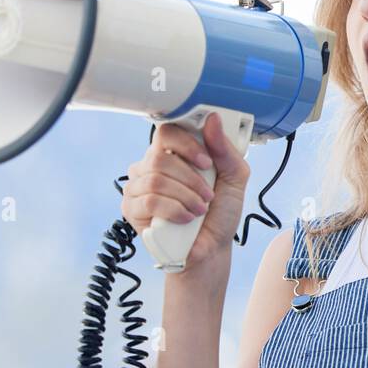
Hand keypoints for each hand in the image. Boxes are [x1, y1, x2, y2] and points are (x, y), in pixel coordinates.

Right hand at [121, 112, 251, 266]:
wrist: (212, 247)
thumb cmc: (220, 212)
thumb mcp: (235, 178)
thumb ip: (225, 150)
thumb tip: (212, 120)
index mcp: (175, 154)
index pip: (167, 132)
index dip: (186, 144)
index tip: (207, 162)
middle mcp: (152, 166)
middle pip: (160, 157)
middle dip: (191, 179)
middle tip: (208, 195)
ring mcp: (138, 186)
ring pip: (155, 179)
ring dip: (186, 196)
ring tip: (200, 209)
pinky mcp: (132, 208)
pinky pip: (149, 201)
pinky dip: (174, 210)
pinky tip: (186, 218)